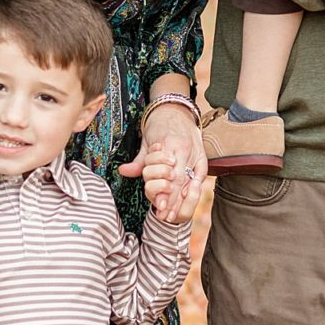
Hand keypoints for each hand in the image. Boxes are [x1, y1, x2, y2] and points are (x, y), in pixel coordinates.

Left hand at [121, 102, 204, 223]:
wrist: (175, 109)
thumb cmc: (159, 125)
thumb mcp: (147, 141)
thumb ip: (139, 161)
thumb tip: (123, 172)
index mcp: (170, 144)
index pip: (168, 174)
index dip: (164, 193)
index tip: (159, 207)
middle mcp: (184, 150)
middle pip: (179, 180)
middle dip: (173, 200)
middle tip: (166, 216)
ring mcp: (195, 153)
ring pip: (189, 179)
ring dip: (182, 198)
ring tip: (174, 214)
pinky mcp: (201, 155)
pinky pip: (198, 174)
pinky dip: (192, 188)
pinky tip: (187, 200)